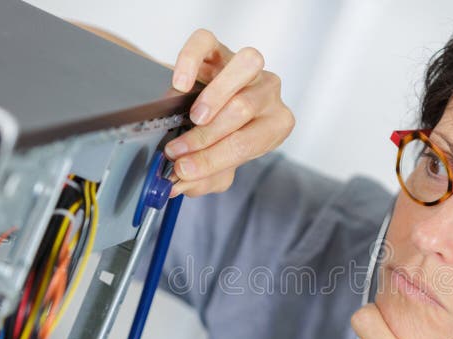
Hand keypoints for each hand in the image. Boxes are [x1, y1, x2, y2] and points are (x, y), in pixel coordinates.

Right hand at [165, 29, 294, 196]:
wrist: (201, 108)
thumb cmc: (219, 139)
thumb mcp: (218, 167)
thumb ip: (204, 179)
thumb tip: (180, 182)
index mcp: (274, 126)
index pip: (248, 144)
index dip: (212, 159)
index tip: (183, 169)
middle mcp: (268, 94)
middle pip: (243, 109)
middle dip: (206, 136)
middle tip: (178, 150)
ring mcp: (246, 68)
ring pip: (244, 68)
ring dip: (215, 96)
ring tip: (193, 117)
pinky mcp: (218, 48)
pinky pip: (206, 43)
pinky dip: (190, 61)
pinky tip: (180, 84)